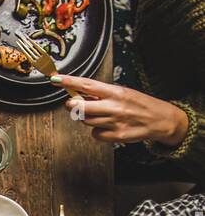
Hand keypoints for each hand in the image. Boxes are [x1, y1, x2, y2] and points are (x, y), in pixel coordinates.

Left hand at [58, 77, 188, 147]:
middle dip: (72, 105)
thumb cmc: (139, 104)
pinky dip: (98, 131)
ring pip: (86, 121)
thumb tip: (79, 93)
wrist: (160, 119)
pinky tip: (107, 127)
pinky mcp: (116, 136)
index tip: (56, 78)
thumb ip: (102, 94)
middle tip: (72, 103)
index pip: (87, 85)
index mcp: (115, 92)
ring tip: (100, 115)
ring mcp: (115, 122)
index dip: (69, 82)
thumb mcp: (122, 93)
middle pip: (81, 107)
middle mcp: (114, 106)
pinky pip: (95, 134)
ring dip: (87, 118)